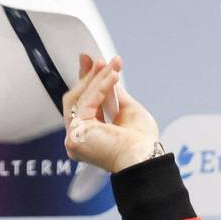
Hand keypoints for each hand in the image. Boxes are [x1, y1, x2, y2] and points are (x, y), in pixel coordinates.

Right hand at [62, 53, 160, 173]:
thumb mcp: (128, 111)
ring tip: (111, 69)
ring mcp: (75, 137)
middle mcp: (80, 137)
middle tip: (98, 60)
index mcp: (91, 135)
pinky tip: (112, 78)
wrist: (145, 158)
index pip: (84, 103)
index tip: (94, 63)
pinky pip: (86, 103)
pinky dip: (100, 88)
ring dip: (96, 80)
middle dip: (89, 77)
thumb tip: (108, 75)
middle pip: (77, 99)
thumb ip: (115, 95)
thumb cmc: (141, 144)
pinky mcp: (76, 134)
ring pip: (80, 98)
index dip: (87, 81)